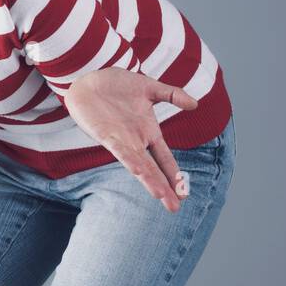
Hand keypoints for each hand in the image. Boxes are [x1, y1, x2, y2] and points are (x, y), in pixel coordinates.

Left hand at [63, 67, 198, 212]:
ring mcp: (120, 140)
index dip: (174, 174)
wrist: (89, 78)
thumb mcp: (150, 88)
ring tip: (161, 196)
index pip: (165, 158)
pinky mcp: (105, 135)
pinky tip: (138, 171)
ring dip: (149, 180)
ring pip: (138, 164)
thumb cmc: (117, 85)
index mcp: (148, 132)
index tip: (184, 193)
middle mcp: (135, 141)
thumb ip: (172, 94)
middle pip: (153, 169)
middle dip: (164, 187)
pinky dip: (129, 159)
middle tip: (174, 207)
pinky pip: (119, 150)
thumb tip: (195, 104)